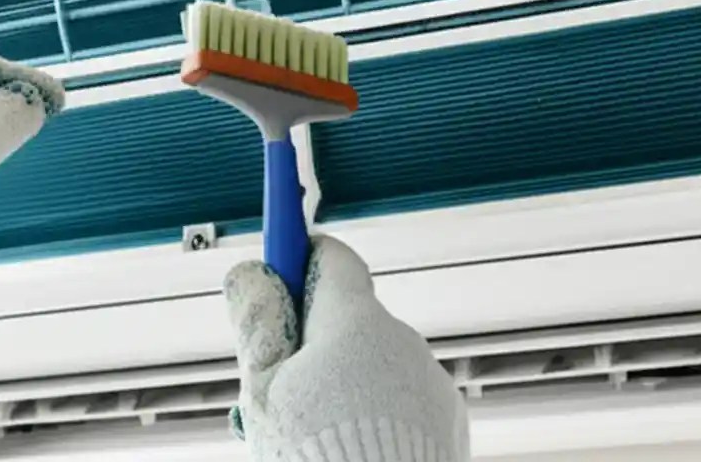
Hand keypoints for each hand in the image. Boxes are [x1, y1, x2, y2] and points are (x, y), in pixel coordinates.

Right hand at [225, 236, 469, 461]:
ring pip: (373, 367)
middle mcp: (401, 341)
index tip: (278, 271)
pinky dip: (378, 418)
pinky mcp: (448, 422)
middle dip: (310, 348)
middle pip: (346, 321)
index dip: (300, 259)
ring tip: (312, 442)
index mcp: (354, 324)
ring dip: (342, 388)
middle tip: (276, 396)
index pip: (331, 259)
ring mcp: (429, 382)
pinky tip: (355, 458)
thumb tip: (252, 274)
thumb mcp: (264, 394)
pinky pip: (403, 402)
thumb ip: (258, 326)